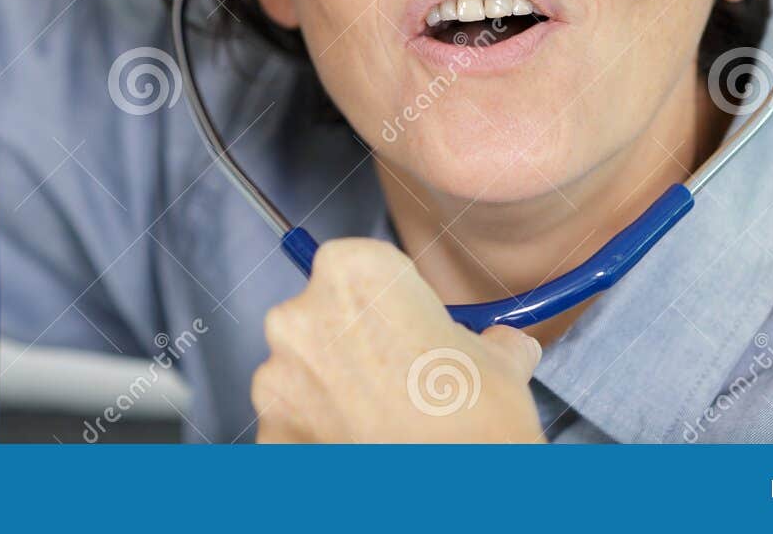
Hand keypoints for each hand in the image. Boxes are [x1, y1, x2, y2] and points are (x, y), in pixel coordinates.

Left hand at [252, 238, 544, 442]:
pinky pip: (294, 424)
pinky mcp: (268, 436)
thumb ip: (489, 341)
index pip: (365, 270)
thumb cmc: (474, 426)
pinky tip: (362, 449)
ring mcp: (276, 380)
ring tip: (385, 423)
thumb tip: (504, 346)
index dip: (393, 302)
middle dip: (356, 345)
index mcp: (352, 272)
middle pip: (324, 318)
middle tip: (402, 381)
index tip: (413, 329)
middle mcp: (300, 317)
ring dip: (334, 391)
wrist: (456, 502)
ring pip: (304, 373)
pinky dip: (320, 436)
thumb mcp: (500, 362)